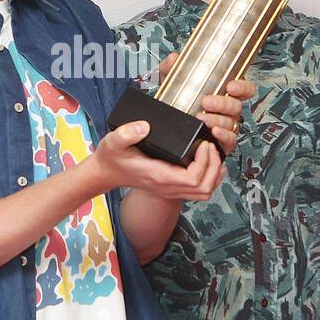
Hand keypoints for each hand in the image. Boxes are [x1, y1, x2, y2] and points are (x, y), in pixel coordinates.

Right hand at [89, 121, 225, 201]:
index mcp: (158, 176)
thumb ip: (126, 134)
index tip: (204, 144)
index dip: (205, 162)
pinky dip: (209, 178)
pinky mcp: (172, 187)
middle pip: (204, 188)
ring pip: (204, 192)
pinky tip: (209, 163)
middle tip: (211, 147)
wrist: (105, 173)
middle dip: (214, 167)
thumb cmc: (111, 158)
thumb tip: (143, 126)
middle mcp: (167, 187)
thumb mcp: (113, 142)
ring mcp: (170, 190)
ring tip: (213, 154)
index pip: (193, 179)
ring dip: (214, 174)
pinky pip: (198, 190)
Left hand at [155, 52, 255, 156]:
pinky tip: (213, 131)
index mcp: (223, 94)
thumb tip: (174, 59)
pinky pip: (229, 140)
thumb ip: (171, 68)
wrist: (168, 127)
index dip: (243, 87)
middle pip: (236, 106)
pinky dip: (223, 136)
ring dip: (217, 120)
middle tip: (206, 102)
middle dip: (222, 104)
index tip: (231, 86)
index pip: (244, 89)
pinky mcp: (221, 142)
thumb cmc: (177, 103)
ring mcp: (225, 126)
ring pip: (231, 123)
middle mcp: (227, 111)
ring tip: (201, 118)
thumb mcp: (171, 82)